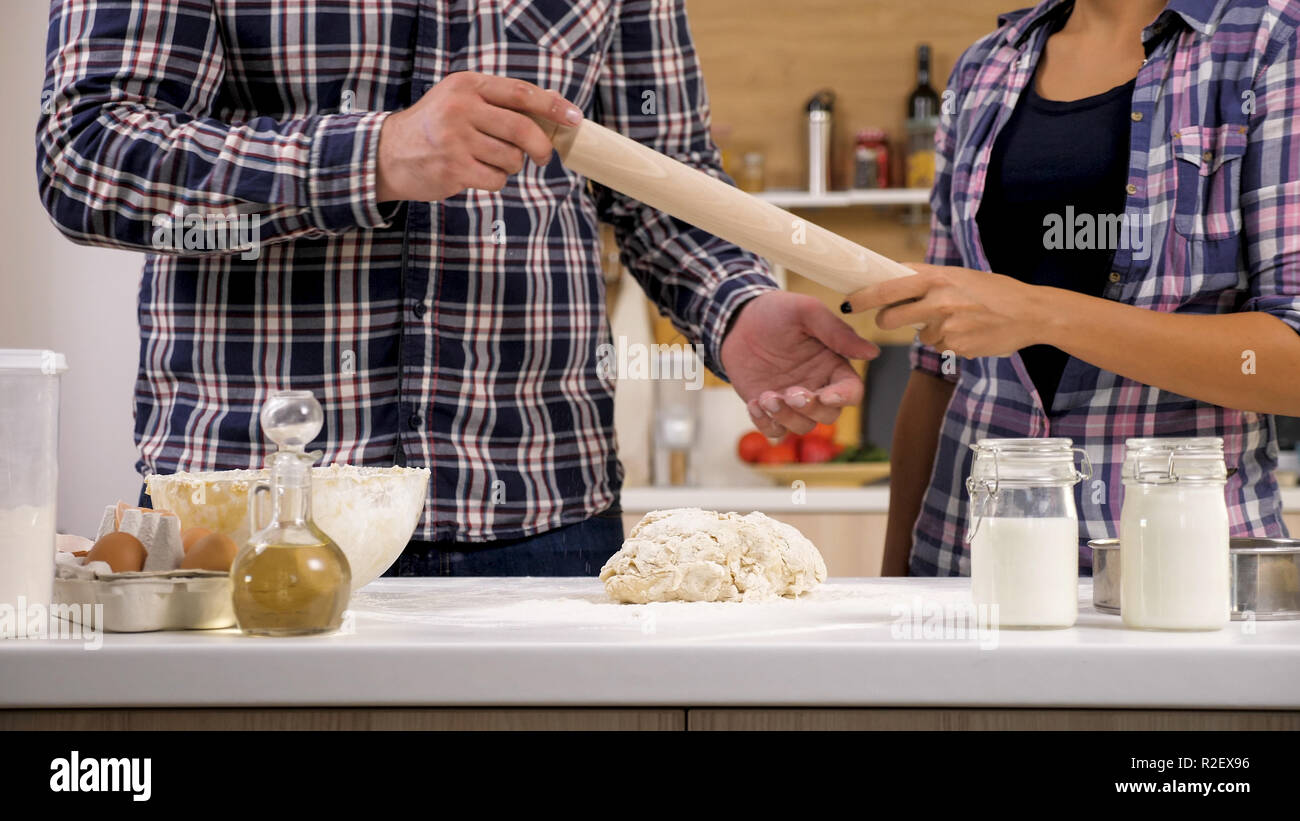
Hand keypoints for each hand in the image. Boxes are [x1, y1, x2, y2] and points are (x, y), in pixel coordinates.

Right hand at [375, 72, 582, 201]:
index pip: (521, 93)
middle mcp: (461, 109)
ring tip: (488, 160)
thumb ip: (502, 101)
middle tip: (543, 156)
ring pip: (511, 158)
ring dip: (510, 165)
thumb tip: (556, 104)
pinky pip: (496, 180)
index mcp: (467, 86)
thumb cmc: (435, 126)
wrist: (389, 153)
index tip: (574, 118)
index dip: (553, 107)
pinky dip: (495, 181)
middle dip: (541, 147)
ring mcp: (456, 139)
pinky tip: (476, 173)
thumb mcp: (462, 100)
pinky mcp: (454, 168)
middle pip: (523, 129)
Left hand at [721, 292, 879, 436]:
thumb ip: (837, 331)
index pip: (851, 391)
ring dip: (785, 418)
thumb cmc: (776, 311)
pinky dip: (766, 424)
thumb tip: (873, 353)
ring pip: (803, 426)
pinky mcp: (769, 409)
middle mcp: (817, 386)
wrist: (737, 320)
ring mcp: (792, 400)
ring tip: (765, 397)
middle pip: (828, 415)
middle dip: (810, 408)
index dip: (843, 397)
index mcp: (833, 365)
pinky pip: (775, 431)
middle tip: (789, 393)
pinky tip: (754, 403)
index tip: (826, 395)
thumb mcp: (806, 311)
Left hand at [843, 263, 1047, 357]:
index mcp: (938, 277)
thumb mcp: (960, 275)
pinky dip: (950, 341)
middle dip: (885, 321)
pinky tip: (970, 331)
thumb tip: (894, 285)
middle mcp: (939, 300)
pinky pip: (940, 346)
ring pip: (920, 334)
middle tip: (889, 319)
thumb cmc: (995, 291)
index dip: (865, 295)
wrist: (1030, 313)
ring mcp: (947, 325)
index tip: (849, 300)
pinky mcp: (956, 346)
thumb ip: (929, 281)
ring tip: (959, 319)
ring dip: (930, 330)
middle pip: (890, 318)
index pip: (889, 285)